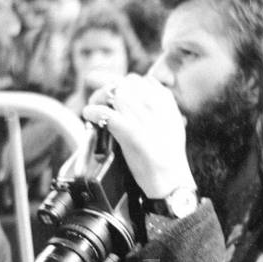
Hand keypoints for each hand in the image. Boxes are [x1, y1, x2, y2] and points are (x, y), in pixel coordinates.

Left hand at [82, 75, 195, 197]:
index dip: (123, 86)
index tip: (115, 96)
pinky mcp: (130, 132)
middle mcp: (154, 105)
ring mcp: (142, 117)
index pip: (140, 80)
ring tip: (92, 108)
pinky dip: (93, 112)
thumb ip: (161, 107)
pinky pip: (105, 113)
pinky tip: (89, 116)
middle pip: (124, 84)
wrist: (171, 180)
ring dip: (97, 98)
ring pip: (113, 94)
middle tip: (98, 101)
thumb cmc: (169, 157)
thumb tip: (146, 95)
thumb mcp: (173, 125)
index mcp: (165, 102)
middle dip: (107, 89)